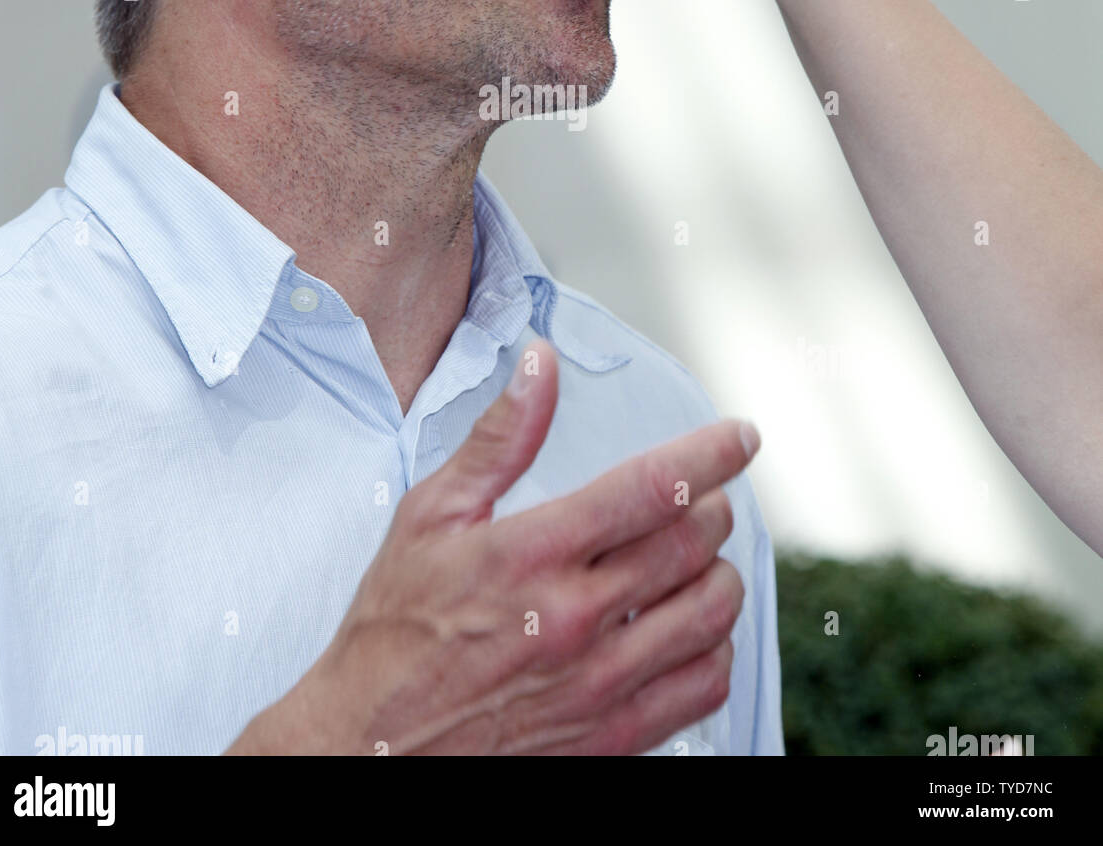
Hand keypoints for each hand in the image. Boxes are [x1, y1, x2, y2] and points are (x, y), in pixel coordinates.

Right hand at [228, 339, 759, 754]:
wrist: (373, 745)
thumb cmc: (394, 630)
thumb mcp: (430, 514)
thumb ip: (499, 437)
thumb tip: (539, 365)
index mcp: (534, 553)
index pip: (654, 488)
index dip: (711, 453)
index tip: (738, 438)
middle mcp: (576, 618)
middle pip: (694, 544)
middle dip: (713, 507)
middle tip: (702, 497)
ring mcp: (599, 683)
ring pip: (711, 614)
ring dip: (719, 572)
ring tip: (699, 558)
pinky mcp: (610, 736)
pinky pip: (703, 688)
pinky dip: (715, 648)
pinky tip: (688, 629)